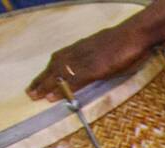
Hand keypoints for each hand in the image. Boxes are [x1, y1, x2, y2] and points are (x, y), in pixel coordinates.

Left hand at [27, 24, 152, 101]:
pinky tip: (54, 97)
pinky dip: (62, 88)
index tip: (38, 81)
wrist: (135, 34)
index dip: (48, 71)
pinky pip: (74, 80)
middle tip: (30, 93)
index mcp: (82, 47)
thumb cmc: (127, 41)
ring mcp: (86, 60)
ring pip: (60, 73)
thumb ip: (100, 56)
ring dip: (46, 85)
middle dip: (42, 80)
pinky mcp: (94, 68)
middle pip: (55, 66)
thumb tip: (100, 64)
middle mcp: (79, 52)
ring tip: (35, 96)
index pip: (59, 59)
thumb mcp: (108, 48)